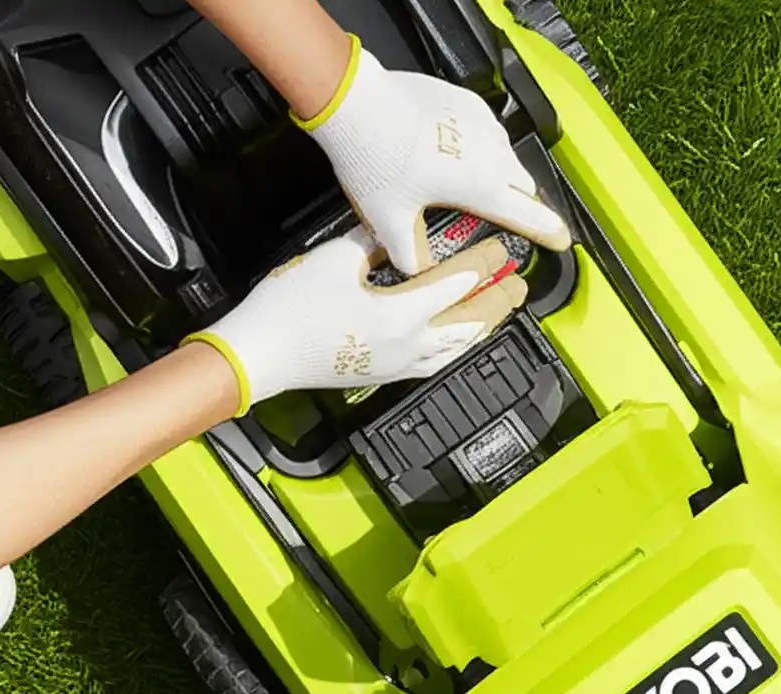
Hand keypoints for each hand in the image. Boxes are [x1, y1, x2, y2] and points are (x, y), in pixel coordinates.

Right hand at [186, 228, 525, 414]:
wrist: (261, 353)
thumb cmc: (290, 312)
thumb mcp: (336, 258)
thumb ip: (373, 243)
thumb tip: (393, 233)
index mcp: (401, 314)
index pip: (458, 284)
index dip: (485, 265)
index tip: (501, 250)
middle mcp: (408, 345)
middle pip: (469, 322)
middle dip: (498, 302)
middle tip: (519, 286)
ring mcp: (397, 364)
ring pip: (456, 348)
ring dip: (482, 327)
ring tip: (498, 312)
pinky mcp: (383, 373)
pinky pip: (436, 362)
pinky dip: (456, 347)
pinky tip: (457, 343)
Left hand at [297, 36, 571, 274]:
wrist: (357, 102)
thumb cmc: (375, 156)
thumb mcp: (389, 220)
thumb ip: (409, 255)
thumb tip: (416, 272)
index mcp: (482, 187)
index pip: (531, 217)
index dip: (549, 233)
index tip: (561, 241)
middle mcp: (492, 153)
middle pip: (523, 188)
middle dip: (518, 205)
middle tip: (498, 218)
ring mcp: (483, 124)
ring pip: (506, 158)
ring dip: (497, 175)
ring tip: (463, 186)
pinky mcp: (469, 103)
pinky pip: (487, 132)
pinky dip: (478, 148)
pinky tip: (447, 154)